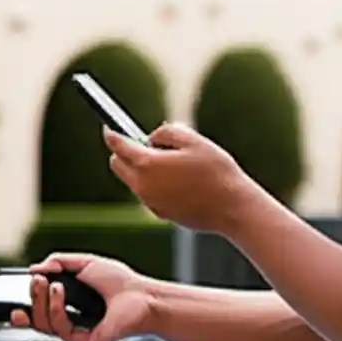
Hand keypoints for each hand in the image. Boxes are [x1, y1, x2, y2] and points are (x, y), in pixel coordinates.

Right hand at [9, 252, 156, 340]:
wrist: (142, 297)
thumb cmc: (122, 283)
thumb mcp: (86, 263)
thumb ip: (58, 262)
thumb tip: (35, 268)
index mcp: (71, 301)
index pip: (41, 306)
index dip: (28, 301)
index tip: (21, 289)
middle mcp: (72, 317)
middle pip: (38, 316)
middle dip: (32, 297)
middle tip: (36, 281)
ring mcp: (77, 329)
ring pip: (45, 325)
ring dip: (41, 302)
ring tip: (48, 284)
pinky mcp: (83, 339)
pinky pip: (60, 329)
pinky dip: (56, 309)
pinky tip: (59, 293)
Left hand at [105, 122, 257, 234]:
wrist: (232, 208)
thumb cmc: (216, 171)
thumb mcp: (194, 140)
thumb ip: (167, 132)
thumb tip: (151, 138)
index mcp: (147, 164)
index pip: (118, 145)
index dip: (111, 134)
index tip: (109, 128)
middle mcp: (142, 185)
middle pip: (117, 165)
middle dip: (124, 152)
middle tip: (144, 144)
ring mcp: (149, 201)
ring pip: (133, 180)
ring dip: (140, 169)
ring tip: (168, 162)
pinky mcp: (159, 213)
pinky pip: (147, 193)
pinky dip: (153, 184)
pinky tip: (177, 180)